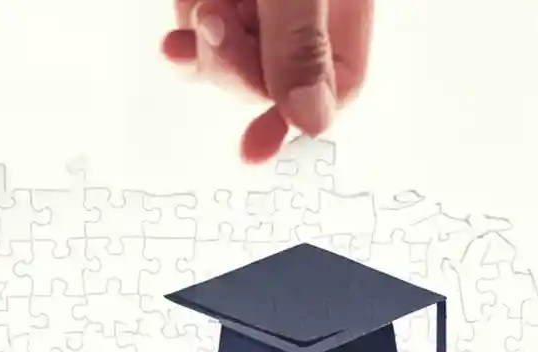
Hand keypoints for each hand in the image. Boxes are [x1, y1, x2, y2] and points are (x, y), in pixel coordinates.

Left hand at [161, 0, 372, 162]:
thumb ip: (302, 41)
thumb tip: (312, 122)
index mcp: (347, 7)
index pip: (339, 86)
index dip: (293, 121)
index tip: (253, 151)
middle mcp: (309, 10)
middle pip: (272, 77)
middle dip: (233, 64)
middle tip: (215, 25)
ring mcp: (262, 2)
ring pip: (225, 51)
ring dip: (203, 37)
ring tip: (209, 3)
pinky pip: (196, 18)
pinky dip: (190, 11)